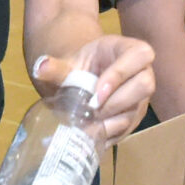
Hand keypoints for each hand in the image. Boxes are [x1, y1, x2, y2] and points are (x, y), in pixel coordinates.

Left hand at [31, 35, 155, 142]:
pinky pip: (130, 127)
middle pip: (145, 84)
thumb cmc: (79, 67)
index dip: (120, 75)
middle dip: (117, 102)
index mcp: (128, 49)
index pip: (139, 56)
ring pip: (138, 109)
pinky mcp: (134, 115)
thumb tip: (40, 67)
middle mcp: (142, 71)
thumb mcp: (68, 64)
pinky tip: (93, 135)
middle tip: (92, 110)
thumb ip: (56, 67)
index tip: (96, 94)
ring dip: (113, 120)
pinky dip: (110, 133)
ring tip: (90, 124)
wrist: (81, 80)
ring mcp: (141, 95)